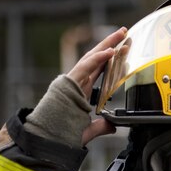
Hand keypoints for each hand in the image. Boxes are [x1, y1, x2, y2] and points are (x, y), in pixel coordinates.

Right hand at [69, 27, 126, 144]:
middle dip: (110, 44)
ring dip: (107, 44)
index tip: (122, 48)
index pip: (98, 69)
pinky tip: (110, 51)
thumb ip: (101, 126)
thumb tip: (113, 126)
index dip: (110, 58)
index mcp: (81, 90)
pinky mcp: (69, 84)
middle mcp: (77, 82)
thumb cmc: (62, 135)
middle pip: (96, 58)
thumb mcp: (88, 130)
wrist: (47, 139)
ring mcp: (72, 81)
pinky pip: (85, 67)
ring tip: (121, 34)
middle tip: (124, 31)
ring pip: (92, 57)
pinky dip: (98, 58)